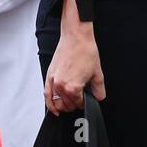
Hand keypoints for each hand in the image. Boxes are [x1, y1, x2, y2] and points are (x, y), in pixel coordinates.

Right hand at [44, 0, 105, 114]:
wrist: (76, 37)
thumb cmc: (85, 51)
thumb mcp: (97, 74)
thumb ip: (98, 90)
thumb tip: (98, 97)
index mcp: (73, 87)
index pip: (78, 103)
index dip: (84, 103)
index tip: (86, 100)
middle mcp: (61, 86)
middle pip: (67, 105)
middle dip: (74, 104)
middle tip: (80, 100)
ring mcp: (53, 81)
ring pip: (57, 103)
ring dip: (63, 106)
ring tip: (69, 104)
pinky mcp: (49, 76)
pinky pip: (47, 95)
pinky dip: (50, 104)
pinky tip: (54, 110)